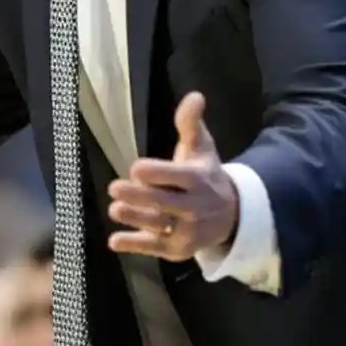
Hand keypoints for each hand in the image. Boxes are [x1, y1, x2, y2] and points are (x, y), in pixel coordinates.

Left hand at [106, 92, 238, 261]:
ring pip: (160, 227)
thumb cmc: (205, 174)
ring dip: (137, 220)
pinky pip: (156, 248)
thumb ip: (192, 123)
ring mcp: (188, 231)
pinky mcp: (178, 250)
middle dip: (141, 197)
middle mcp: (196, 207)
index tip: (136, 167)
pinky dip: (136, 246)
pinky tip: (114, 242)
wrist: (231, 215)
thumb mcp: (201, 147)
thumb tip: (195, 95)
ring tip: (114, 210)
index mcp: (199, 180)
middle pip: (166, 203)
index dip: (159, 173)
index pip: (180, 177)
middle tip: (114, 188)